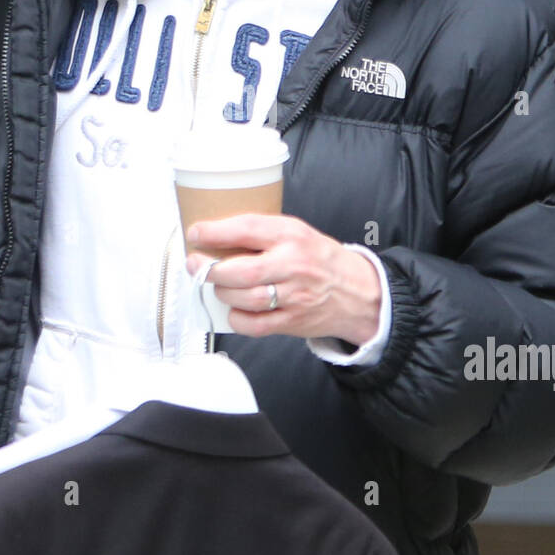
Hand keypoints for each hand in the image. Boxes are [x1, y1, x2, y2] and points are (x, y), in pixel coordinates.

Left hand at [184, 213, 381, 345]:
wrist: (358, 292)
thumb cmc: (321, 260)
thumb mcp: (298, 232)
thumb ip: (264, 233)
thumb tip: (217, 235)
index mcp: (292, 236)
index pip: (248, 229)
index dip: (216, 232)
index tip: (195, 233)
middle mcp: (293, 265)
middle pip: (242, 271)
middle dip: (210, 269)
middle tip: (196, 265)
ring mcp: (294, 296)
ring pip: (245, 299)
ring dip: (222, 293)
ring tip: (218, 286)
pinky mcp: (292, 321)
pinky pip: (255, 325)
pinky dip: (237, 318)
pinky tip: (235, 309)